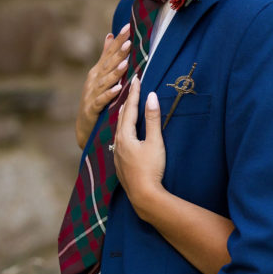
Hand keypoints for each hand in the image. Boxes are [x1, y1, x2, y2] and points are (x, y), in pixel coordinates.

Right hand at [75, 26, 130, 148]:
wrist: (84, 126)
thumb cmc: (95, 98)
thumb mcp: (100, 76)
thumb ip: (106, 56)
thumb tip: (109, 35)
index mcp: (98, 71)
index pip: (109, 52)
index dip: (118, 40)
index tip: (128, 27)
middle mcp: (94, 80)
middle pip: (108, 64)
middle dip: (118, 53)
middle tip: (130, 42)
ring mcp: (92, 94)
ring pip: (105, 82)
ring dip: (115, 73)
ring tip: (126, 64)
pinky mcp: (92, 109)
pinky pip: (102, 101)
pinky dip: (109, 94)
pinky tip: (118, 89)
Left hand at [114, 75, 166, 216]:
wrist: (144, 196)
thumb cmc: (151, 169)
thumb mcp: (155, 142)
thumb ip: (153, 119)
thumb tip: (151, 97)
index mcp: (125, 136)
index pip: (129, 109)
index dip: (134, 93)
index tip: (136, 77)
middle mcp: (117, 143)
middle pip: (121, 117)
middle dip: (126, 102)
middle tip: (130, 87)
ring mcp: (117, 154)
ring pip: (118, 129)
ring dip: (122, 116)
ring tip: (124, 107)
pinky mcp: (120, 164)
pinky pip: (119, 140)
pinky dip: (122, 130)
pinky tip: (124, 134)